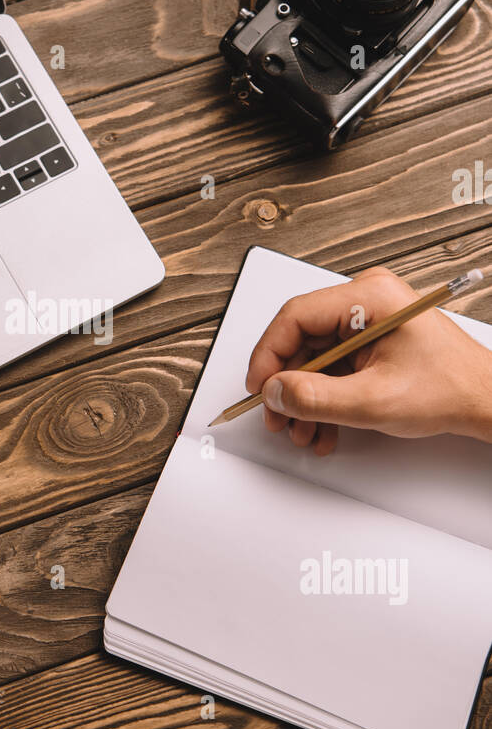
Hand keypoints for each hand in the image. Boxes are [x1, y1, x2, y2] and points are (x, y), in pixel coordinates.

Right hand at [245, 266, 491, 455]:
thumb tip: (275, 391)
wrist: (484, 400)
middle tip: (278, 416)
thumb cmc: (450, 389)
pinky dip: (324, 397)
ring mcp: (369, 319)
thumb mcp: (374, 401)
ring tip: (304, 431)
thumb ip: (316, 398)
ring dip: (305, 398)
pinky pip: (333, 365)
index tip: (259, 387)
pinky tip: (324, 427)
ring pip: (314, 357)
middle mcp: (367, 300)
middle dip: (288, 386)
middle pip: (302, 339)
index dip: (269, 354)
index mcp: (370, 297)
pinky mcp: (372, 339)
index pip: (296, 316)